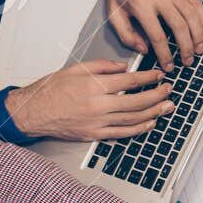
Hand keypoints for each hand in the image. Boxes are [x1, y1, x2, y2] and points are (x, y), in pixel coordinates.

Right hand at [5, 59, 172, 140]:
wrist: (33, 112)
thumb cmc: (51, 90)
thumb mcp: (75, 69)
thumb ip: (102, 66)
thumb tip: (125, 67)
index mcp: (94, 86)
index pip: (130, 81)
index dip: (148, 78)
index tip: (159, 76)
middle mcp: (98, 105)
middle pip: (137, 101)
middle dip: (157, 96)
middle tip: (169, 91)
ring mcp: (98, 122)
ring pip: (133, 119)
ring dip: (154, 113)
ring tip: (167, 107)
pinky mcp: (95, 135)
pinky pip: (122, 134)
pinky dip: (139, 129)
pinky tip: (150, 123)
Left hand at [102, 0, 202, 70]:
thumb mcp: (113, 11)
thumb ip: (125, 33)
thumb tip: (142, 49)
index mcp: (142, 5)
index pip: (158, 36)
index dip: (165, 55)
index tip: (169, 65)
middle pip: (180, 28)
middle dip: (186, 48)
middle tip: (188, 60)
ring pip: (192, 16)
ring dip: (198, 36)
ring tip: (199, 49)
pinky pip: (196, 4)